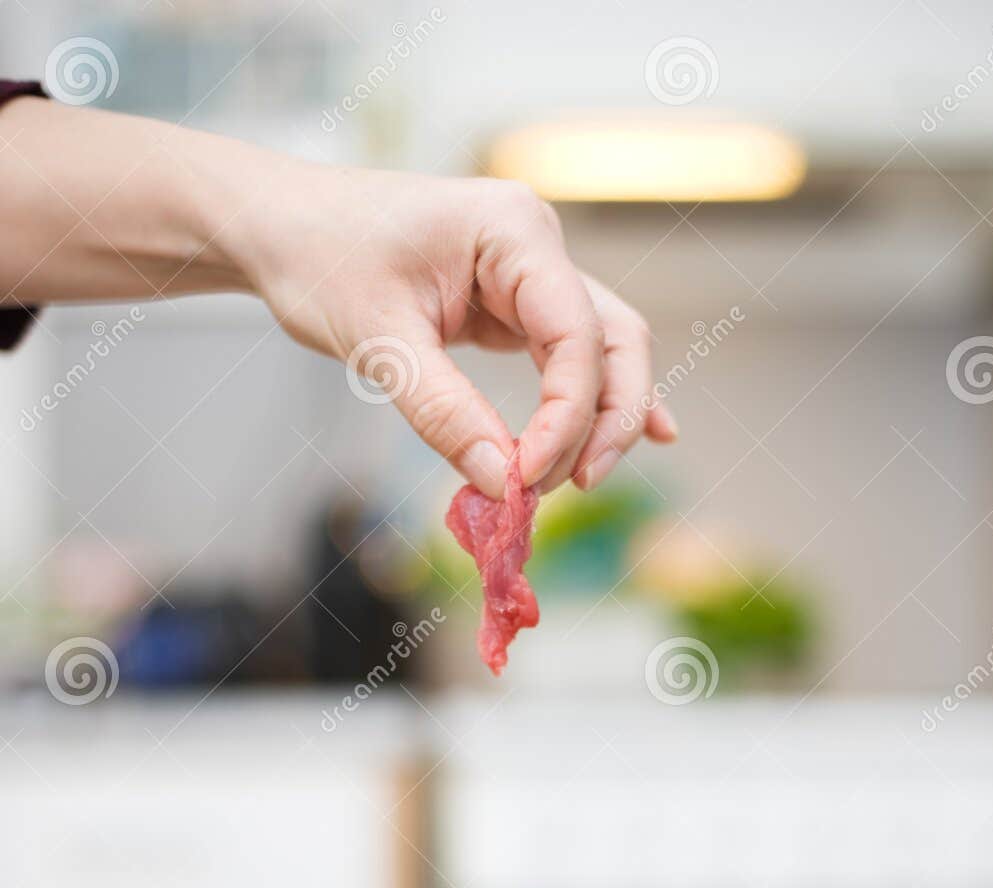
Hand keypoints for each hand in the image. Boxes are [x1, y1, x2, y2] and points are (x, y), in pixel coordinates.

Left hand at [235, 166, 676, 496]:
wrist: (278, 225)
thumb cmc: (319, 259)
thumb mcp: (379, 343)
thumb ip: (445, 413)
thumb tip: (504, 483)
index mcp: (515, 231)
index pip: (577, 336)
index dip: (567, 416)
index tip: (528, 477)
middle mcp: (536, 245)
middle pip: (613, 342)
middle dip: (605, 420)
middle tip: (574, 486)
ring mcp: (529, 274)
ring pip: (600, 353)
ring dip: (601, 418)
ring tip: (582, 478)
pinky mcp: (511, 305)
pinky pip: (568, 356)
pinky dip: (592, 400)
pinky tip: (643, 436)